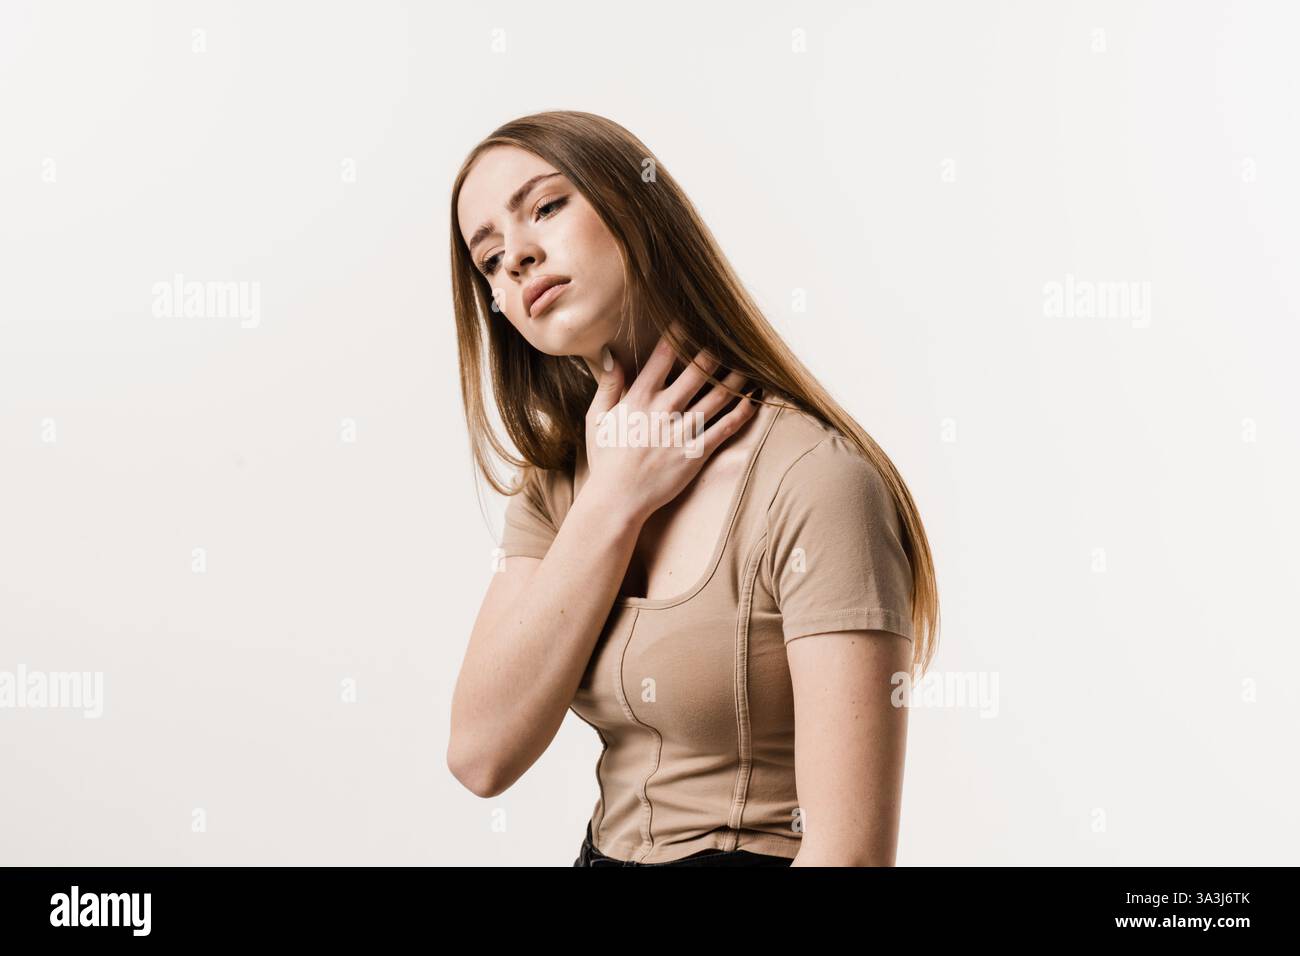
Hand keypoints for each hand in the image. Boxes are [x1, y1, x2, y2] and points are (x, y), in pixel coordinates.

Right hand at [583, 323, 757, 523]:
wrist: (616, 500)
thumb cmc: (606, 459)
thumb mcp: (596, 418)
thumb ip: (609, 384)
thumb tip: (611, 353)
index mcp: (639, 398)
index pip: (664, 355)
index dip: (681, 333)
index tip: (694, 319)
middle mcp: (662, 410)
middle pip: (697, 370)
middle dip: (715, 350)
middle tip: (730, 335)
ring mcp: (680, 432)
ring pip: (717, 397)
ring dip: (735, 377)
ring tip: (748, 362)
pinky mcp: (695, 454)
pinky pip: (724, 428)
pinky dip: (741, 411)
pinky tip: (752, 398)